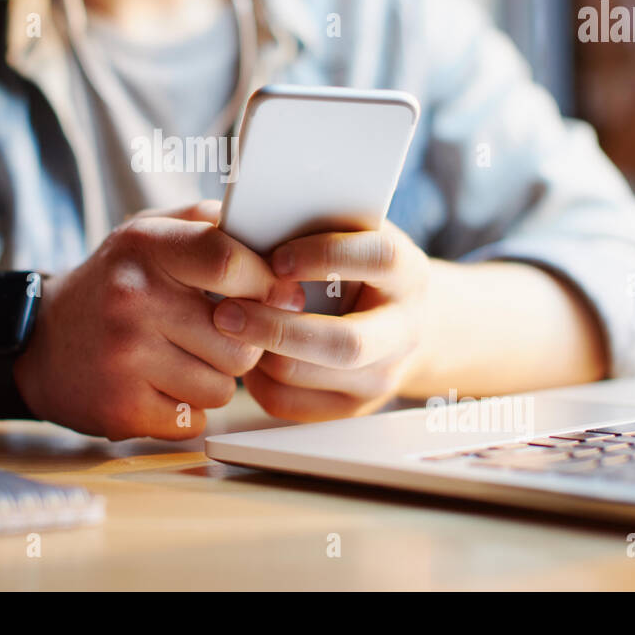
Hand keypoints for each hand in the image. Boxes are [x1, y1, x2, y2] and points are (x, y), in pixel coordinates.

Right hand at [13, 201, 302, 440]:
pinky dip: (188, 410)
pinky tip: (161, 387)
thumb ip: (207, 224)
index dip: (267, 284)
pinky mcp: (121, 410)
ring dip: (215, 379)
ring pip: (223, 387)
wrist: (37, 342)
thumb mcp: (148, 232)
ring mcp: (125, 359)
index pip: (229, 262)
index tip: (278, 296)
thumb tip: (276, 243)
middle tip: (218, 335)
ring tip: (182, 359)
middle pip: (240, 340)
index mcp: (146, 248)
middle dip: (244, 343)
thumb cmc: (112, 283)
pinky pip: (195, 420)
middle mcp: (133, 300)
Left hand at [212, 221, 433, 421]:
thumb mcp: (351, 234)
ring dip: (256, 351)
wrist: (405, 323)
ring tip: (227, 324)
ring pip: (304, 377)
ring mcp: (380, 378)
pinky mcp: (349, 409)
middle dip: (277, 329)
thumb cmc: (358, 266)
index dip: (326, 256)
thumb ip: (313, 226)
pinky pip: (287, 403)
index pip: (380, 260)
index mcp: (408, 273)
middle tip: (226, 312)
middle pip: (345, 344)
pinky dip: (255, 378)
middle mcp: (402, 332)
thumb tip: (246, 225)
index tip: (276, 258)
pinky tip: (247, 350)